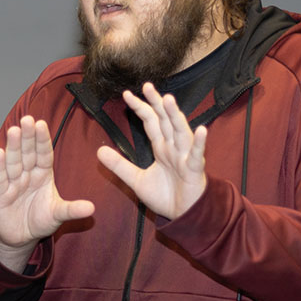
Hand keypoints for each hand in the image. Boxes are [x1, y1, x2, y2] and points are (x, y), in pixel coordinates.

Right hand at [0, 115, 94, 270]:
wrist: (20, 237)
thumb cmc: (39, 220)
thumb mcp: (57, 215)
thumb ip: (72, 210)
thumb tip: (92, 209)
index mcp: (42, 174)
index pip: (43, 154)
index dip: (42, 140)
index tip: (42, 124)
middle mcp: (26, 174)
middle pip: (27, 153)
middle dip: (27, 137)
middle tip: (28, 120)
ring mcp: (12, 183)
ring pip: (13, 162)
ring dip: (14, 146)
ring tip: (14, 131)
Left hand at [97, 83, 206, 218]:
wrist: (183, 215)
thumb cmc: (166, 195)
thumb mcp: (136, 180)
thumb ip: (119, 165)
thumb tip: (99, 151)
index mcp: (161, 147)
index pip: (150, 122)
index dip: (140, 108)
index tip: (126, 95)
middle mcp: (173, 148)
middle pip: (165, 120)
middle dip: (157, 103)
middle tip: (147, 85)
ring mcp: (185, 157)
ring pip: (180, 132)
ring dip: (175, 116)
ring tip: (168, 100)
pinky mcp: (194, 170)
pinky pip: (197, 154)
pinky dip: (199, 142)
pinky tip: (201, 129)